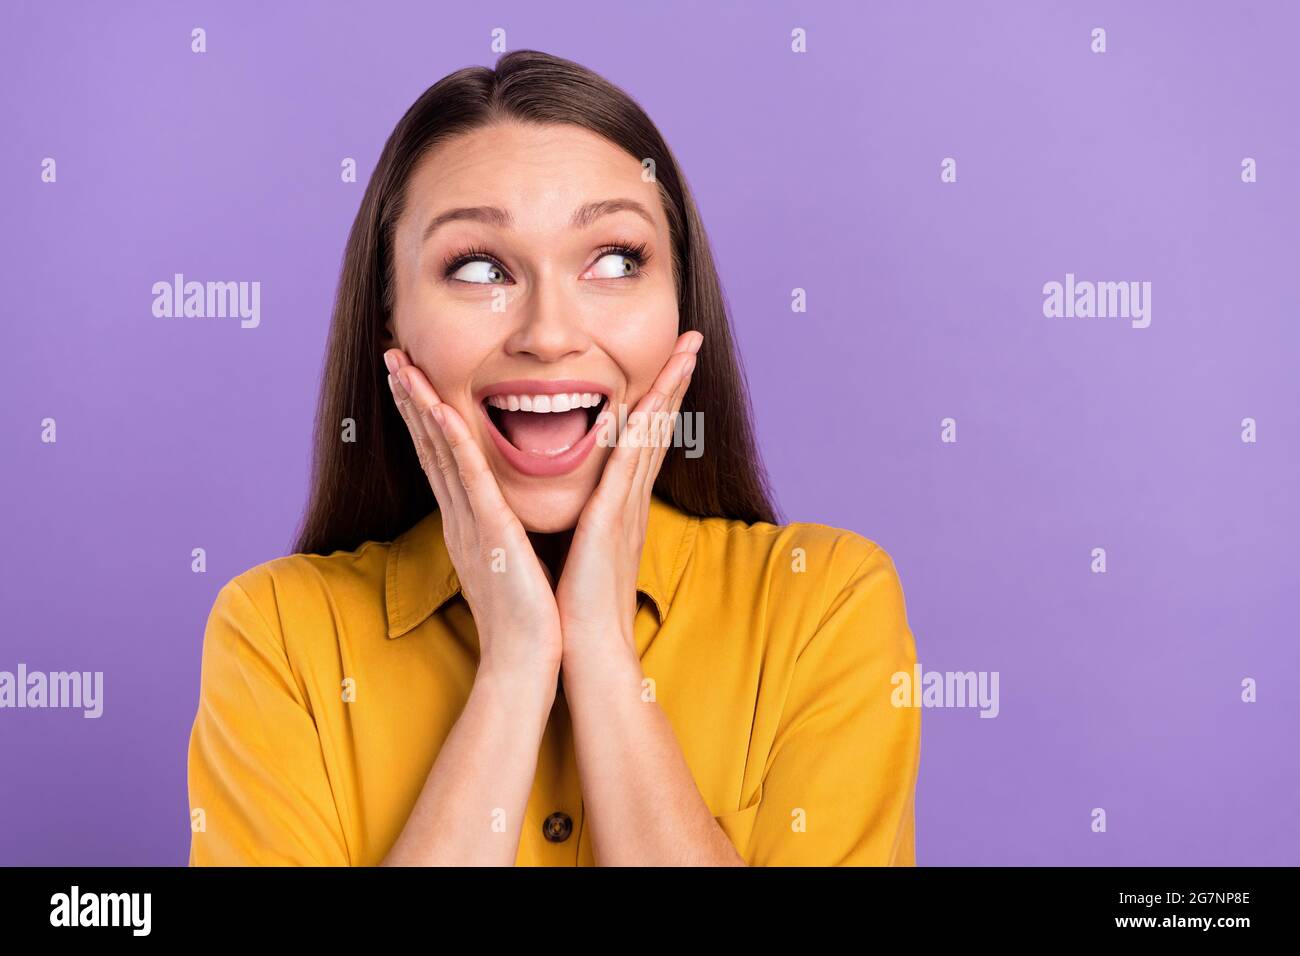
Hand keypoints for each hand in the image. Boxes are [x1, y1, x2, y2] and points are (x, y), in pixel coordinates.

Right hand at [385, 349, 563, 685]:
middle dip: (410, 399)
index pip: (443, 458)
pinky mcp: (489, 533)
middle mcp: (460, 518)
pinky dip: (452, 443)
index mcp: (469, 522)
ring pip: (440, 453)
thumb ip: (501, 533)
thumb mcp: (510, 561)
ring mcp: (470, 524)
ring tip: (401, 366)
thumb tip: (503, 515)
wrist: (526, 661)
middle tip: (393, 355)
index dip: (426, 416)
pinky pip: (468, 480)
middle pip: (430, 447)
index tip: (414, 378)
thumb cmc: (527, 617)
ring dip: (420, 407)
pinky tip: (441, 409)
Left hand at [554, 331, 702, 677]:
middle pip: (659, 428)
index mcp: (622, 508)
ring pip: (651, 435)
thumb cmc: (579, 609)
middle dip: (675, 381)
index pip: (645, 442)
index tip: (671, 364)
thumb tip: (585, 509)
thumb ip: (590, 524)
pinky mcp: (611, 520)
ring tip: (684, 351)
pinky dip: (638, 426)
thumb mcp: (585, 553)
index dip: (660, 400)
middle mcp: (632, 502)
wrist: (587, 652)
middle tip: (691, 340)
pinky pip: (626, 462)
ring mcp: (626, 508)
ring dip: (667, 389)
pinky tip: (643, 396)